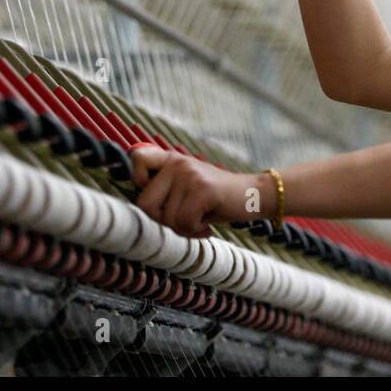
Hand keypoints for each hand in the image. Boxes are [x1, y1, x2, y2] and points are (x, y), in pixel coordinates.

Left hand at [130, 145, 269, 238]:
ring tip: (200, 221)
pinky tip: (208, 225)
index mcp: (171, 160)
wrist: (253, 195)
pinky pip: (185, 222)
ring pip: (167, 218)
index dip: (138, 180)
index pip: (137, 160)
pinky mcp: (203, 189)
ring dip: (184, 229)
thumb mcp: (186, 188)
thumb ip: (164, 191)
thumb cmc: (214, 199)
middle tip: (184, 219)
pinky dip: (196, 231)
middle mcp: (177, 163)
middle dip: (163, 220)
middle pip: (145, 204)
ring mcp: (190, 174)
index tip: (159, 195)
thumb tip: (141, 205)